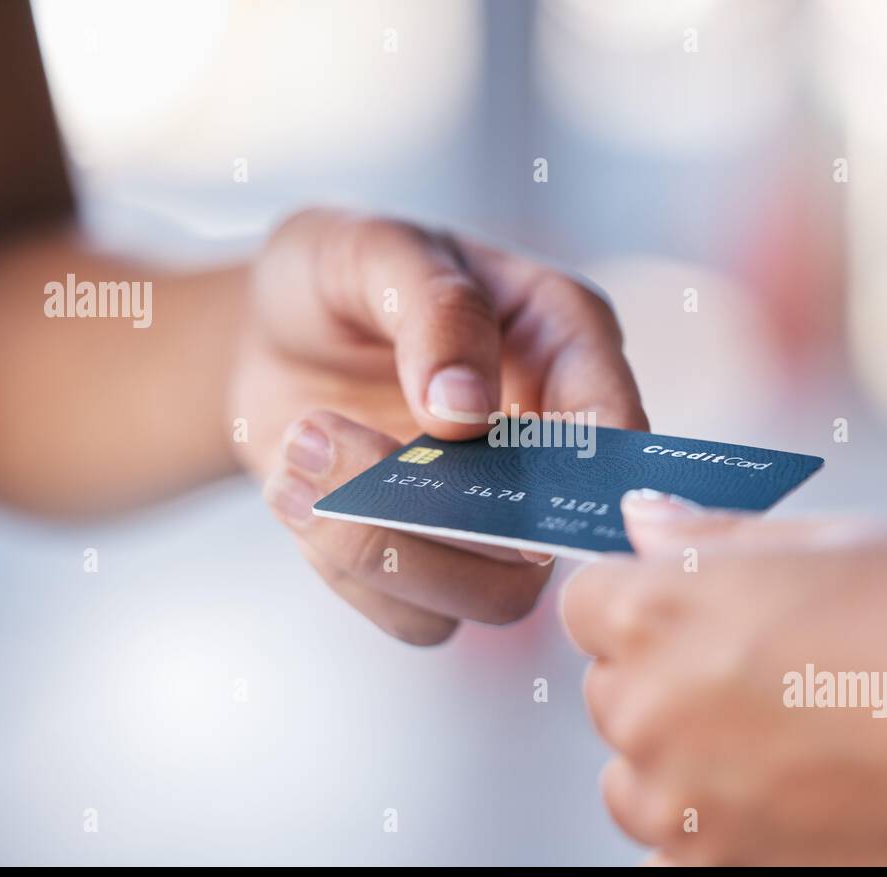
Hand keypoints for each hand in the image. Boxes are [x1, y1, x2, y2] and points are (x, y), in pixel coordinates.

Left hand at [230, 211, 646, 644]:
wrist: (272, 337)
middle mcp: (548, 446)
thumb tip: (465, 407)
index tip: (468, 446)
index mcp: (565, 348)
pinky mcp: (437, 564)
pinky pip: (418, 617)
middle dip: (426, 511)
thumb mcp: (373, 250)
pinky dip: (343, 567)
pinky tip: (293, 488)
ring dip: (377, 546)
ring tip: (294, 455)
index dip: (573, 464)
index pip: (614, 424)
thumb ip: (435, 310)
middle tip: (314, 432)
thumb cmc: (340, 276)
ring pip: (493, 598)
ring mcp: (497, 516)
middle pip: (547, 541)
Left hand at [561, 492, 886, 863]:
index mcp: (659, 611)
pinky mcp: (723, 869)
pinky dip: (707, 822)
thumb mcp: (826, 542)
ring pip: (632, 775)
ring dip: (677, 754)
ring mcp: (682, 803)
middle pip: (609, 686)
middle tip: (761, 664)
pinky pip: (672, 844)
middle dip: (662, 670)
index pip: (587, 600)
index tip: (687, 602)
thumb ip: (711, 539)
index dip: (637, 595)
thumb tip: (642, 522)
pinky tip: (782, 792)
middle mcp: (650, 709)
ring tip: (779, 732)